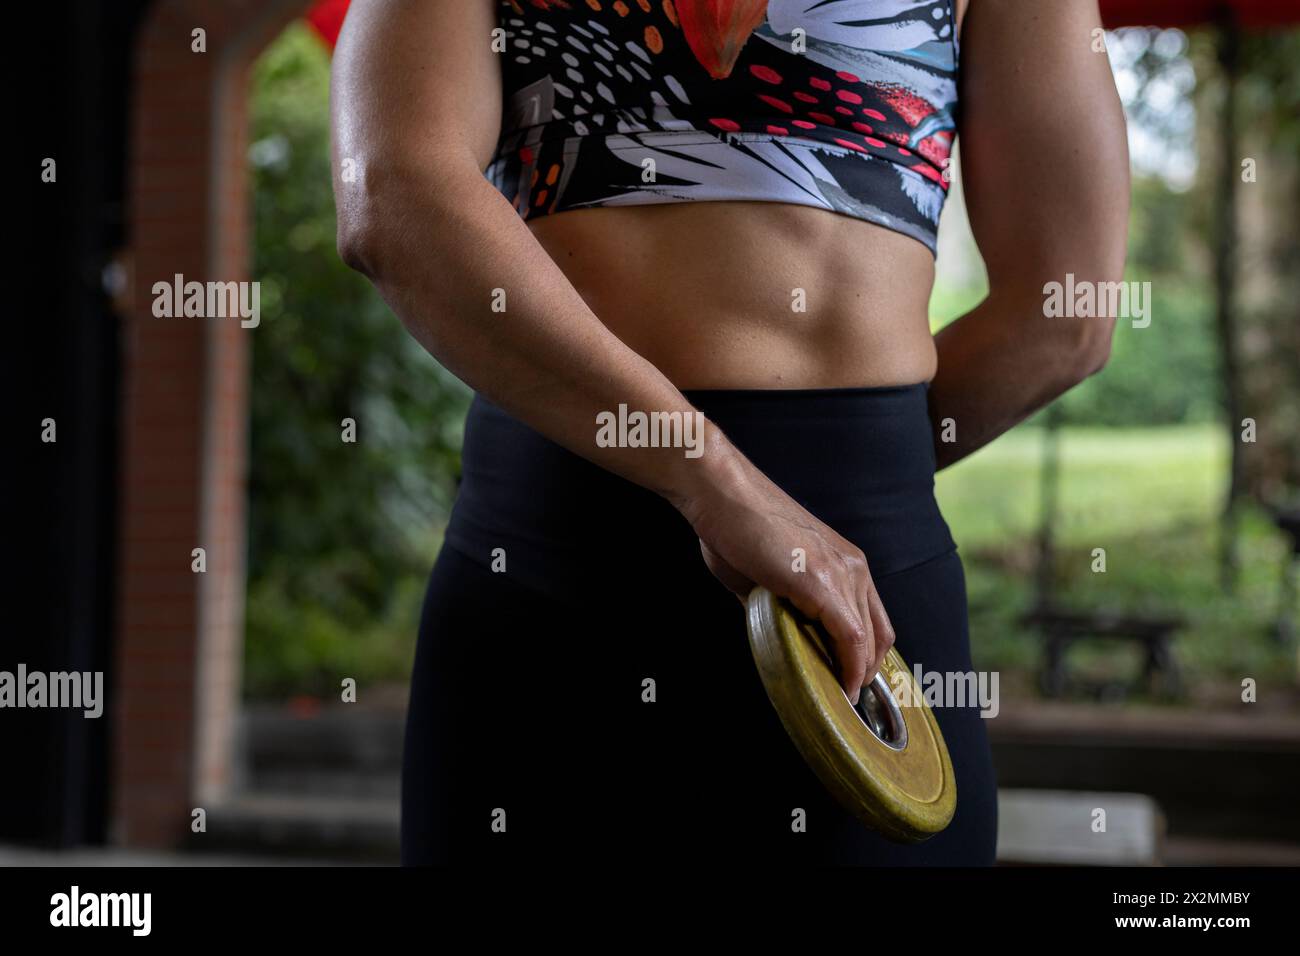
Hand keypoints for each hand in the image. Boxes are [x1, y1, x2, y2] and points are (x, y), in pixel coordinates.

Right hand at [676, 444, 895, 704]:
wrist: (720, 492)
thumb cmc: (733, 525)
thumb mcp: (765, 571)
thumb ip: (777, 599)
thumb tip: (773, 627)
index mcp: (843, 560)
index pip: (872, 618)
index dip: (866, 655)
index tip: (851, 680)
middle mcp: (852, 565)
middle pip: (880, 633)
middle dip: (867, 670)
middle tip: (847, 695)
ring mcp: (840, 572)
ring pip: (868, 639)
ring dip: (857, 674)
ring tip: (841, 696)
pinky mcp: (821, 583)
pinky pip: (850, 637)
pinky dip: (849, 668)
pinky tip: (842, 686)